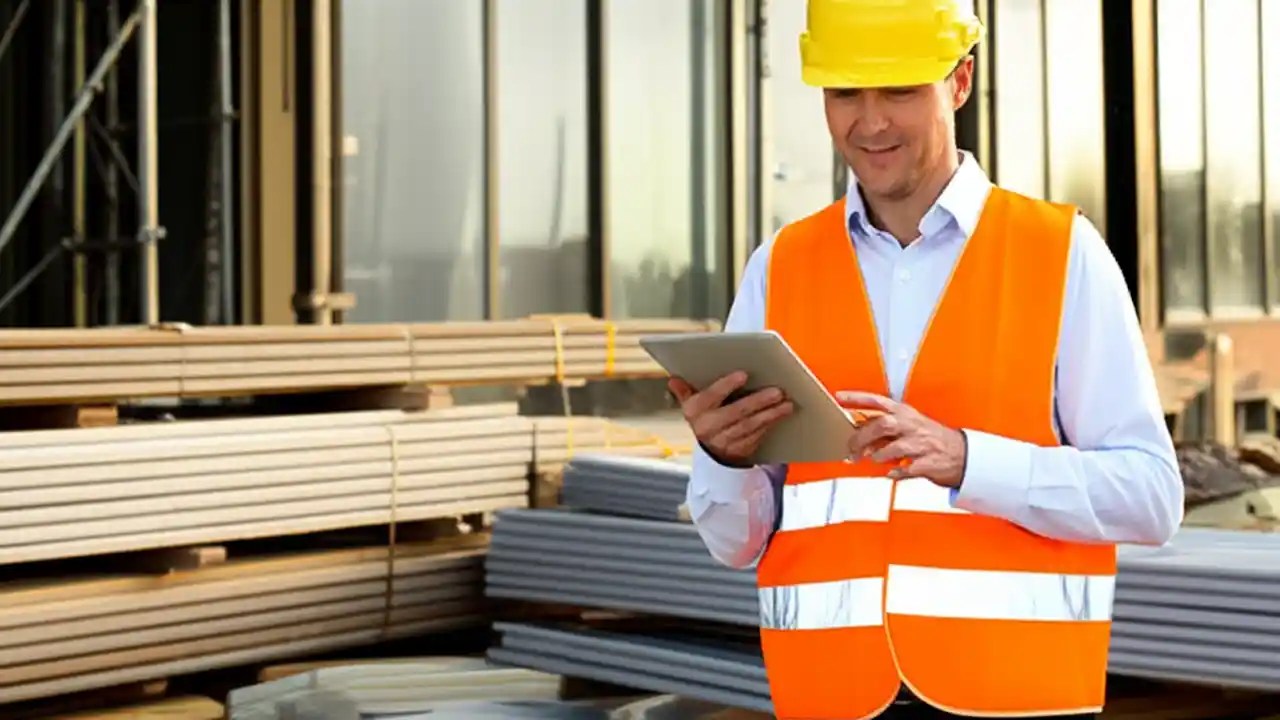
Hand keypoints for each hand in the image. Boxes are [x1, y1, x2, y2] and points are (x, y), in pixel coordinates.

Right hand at [669, 372, 793, 465]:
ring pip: (750, 426)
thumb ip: (685, 390)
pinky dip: (771, 424)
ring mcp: (724, 441)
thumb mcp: (692, 405)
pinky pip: (757, 436)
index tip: (743, 375)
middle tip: (777, 391)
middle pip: (735, 413)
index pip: (710, 397)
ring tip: (786, 402)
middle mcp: (708, 428)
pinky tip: (782, 413)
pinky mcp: (739, 451)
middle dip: (757, 401)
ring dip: (770, 414)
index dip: (725, 386)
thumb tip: (674, 379)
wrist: (711, 451)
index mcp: (695, 412)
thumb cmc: (705, 418)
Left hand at [837, 391, 966, 487]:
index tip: (840, 397)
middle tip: (851, 449)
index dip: (858, 398)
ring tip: (874, 460)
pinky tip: (890, 474)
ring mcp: (922, 444)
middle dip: (863, 437)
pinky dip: (896, 473)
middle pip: (883, 425)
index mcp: (905, 413)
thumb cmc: (930, 438)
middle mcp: (913, 426)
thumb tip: (858, 433)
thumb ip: (885, 428)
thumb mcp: (909, 425)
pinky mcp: (929, 463)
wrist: (963, 454)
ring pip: (895, 447)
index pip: (878, 401)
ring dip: (879, 455)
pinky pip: (908, 469)